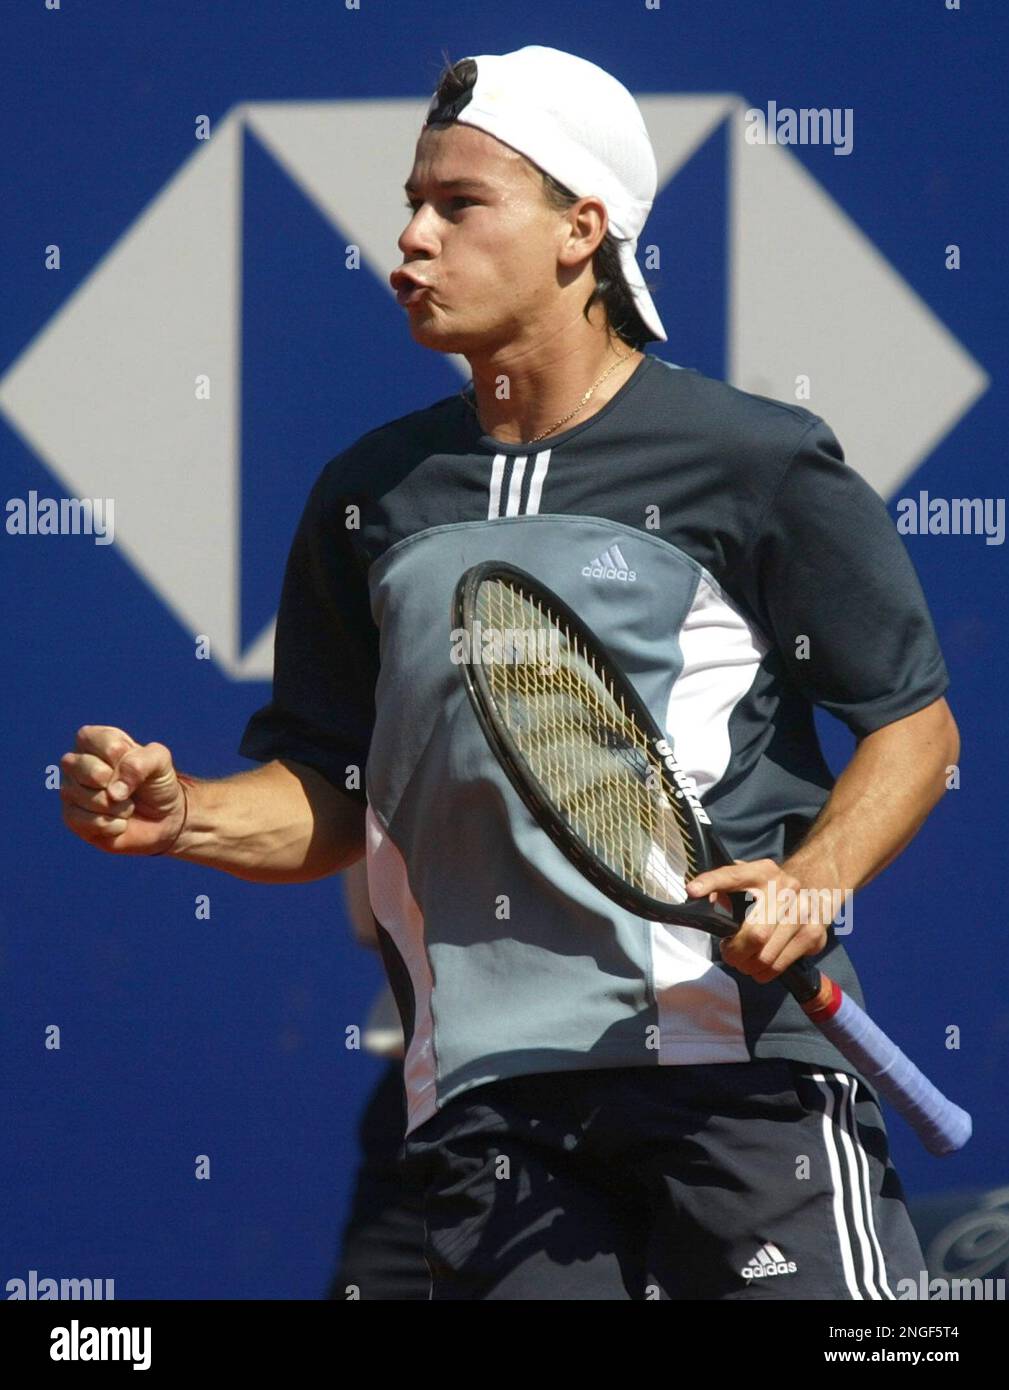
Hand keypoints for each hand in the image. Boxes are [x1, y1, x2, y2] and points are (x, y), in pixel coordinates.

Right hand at [59, 725, 186, 855]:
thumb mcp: (159, 761)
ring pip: (88, 798)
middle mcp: (76, 763)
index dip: (120, 756)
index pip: (95, 740)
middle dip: (115, 782)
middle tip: (128, 788)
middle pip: (87, 769)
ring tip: (127, 805)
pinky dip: (113, 825)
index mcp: (94, 740)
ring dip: (119, 807)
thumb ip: (140, 762)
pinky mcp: (72, 819)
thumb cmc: (156, 782)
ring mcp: (71, 791)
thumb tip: (113, 791)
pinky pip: (88, 823)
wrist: (163, 817)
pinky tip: (119, 822)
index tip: (134, 764)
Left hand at [685, 859, 827, 982]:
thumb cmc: (770, 889)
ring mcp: (804, 912)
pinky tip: (761, 965)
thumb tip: (697, 895)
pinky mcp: (814, 934)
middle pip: (755, 933)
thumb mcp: (748, 878)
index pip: (733, 875)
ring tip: (745, 962)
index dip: (712, 882)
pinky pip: (781, 965)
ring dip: (749, 966)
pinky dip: (765, 972)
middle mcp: (786, 889)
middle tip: (730, 954)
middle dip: (736, 952)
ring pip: (766, 956)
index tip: (693, 890)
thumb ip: (722, 885)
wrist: (815, 886)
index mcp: (762, 872)